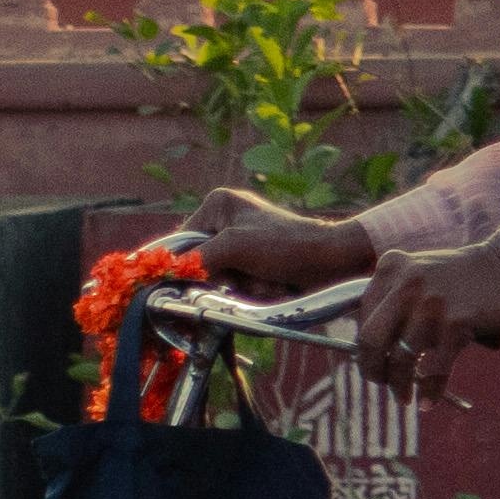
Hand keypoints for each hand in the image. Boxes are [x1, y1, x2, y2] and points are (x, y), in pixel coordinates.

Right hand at [178, 188, 378, 296]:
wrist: (333, 262)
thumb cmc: (286, 245)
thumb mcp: (234, 247)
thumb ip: (197, 259)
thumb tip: (166, 274)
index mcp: (218, 205)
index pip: (182, 241)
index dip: (180, 266)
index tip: (173, 285)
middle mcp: (227, 223)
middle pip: (201, 265)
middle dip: (223, 279)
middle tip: (244, 279)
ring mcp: (242, 246)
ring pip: (222, 281)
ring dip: (242, 289)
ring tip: (267, 281)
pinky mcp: (257, 267)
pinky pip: (240, 288)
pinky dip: (255, 293)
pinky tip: (274, 285)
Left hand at [352, 237, 499, 398]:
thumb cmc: (466, 277)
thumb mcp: (421, 274)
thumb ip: (396, 300)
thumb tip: (372, 349)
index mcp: (392, 267)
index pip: (362, 316)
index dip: (365, 346)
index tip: (374, 363)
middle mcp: (406, 283)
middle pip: (371, 339)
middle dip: (372, 369)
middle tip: (382, 383)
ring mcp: (431, 303)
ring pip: (401, 358)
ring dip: (399, 385)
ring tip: (404, 398)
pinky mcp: (457, 322)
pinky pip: (435, 368)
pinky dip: (430, 390)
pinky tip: (427, 402)